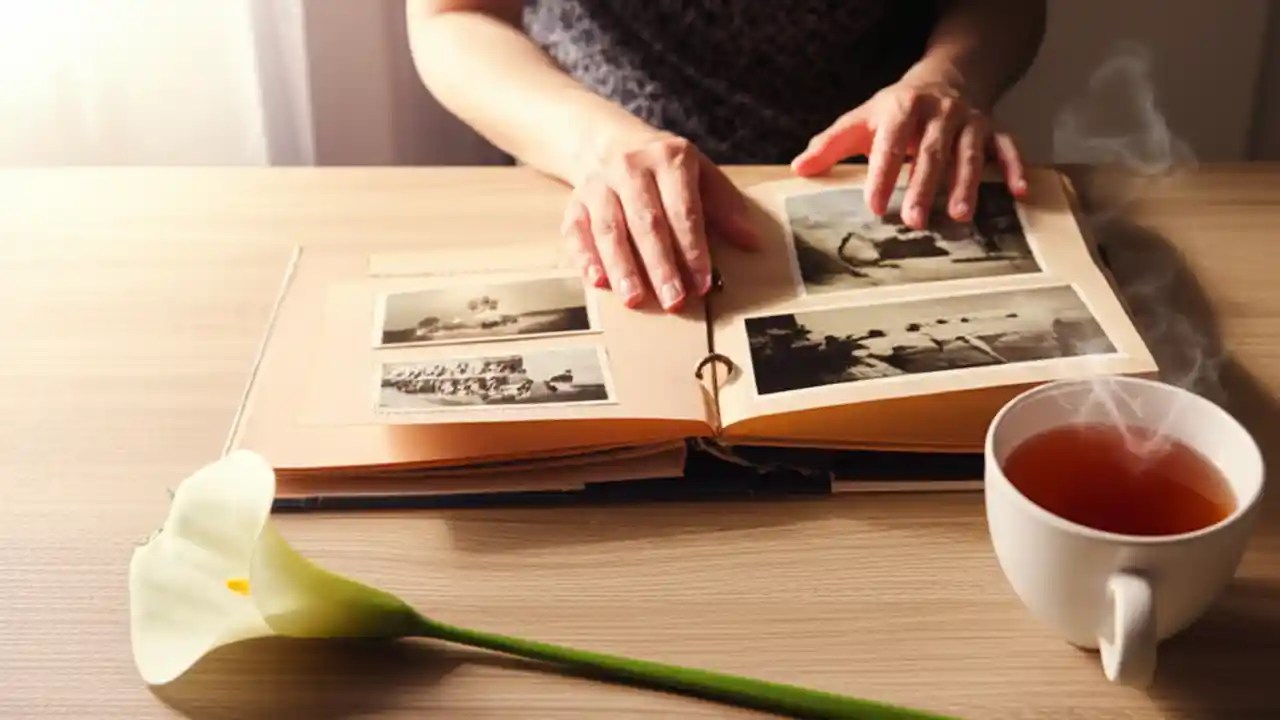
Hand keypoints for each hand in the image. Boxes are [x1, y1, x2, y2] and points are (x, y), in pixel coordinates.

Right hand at [561, 132, 757, 311]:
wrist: (607, 141)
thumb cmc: (663, 167)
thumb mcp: (700, 173)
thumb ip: (725, 207)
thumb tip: (752, 242)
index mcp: (669, 159)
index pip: (683, 210)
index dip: (693, 250)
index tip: (703, 284)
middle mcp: (631, 168)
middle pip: (646, 223)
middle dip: (660, 265)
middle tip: (674, 301)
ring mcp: (598, 186)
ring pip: (609, 230)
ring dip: (622, 267)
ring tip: (635, 300)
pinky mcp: (575, 204)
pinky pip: (576, 233)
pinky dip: (585, 258)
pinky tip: (597, 282)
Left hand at [790, 73, 1026, 228]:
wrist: (950, 74)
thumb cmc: (900, 108)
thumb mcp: (864, 119)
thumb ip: (832, 145)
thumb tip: (799, 169)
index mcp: (903, 110)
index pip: (890, 144)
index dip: (882, 175)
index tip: (874, 207)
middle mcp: (940, 114)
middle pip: (932, 153)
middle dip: (924, 187)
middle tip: (916, 222)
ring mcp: (970, 121)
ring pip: (969, 154)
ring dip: (966, 185)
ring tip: (960, 216)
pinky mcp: (994, 130)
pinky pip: (1008, 148)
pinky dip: (1015, 168)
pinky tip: (1018, 193)